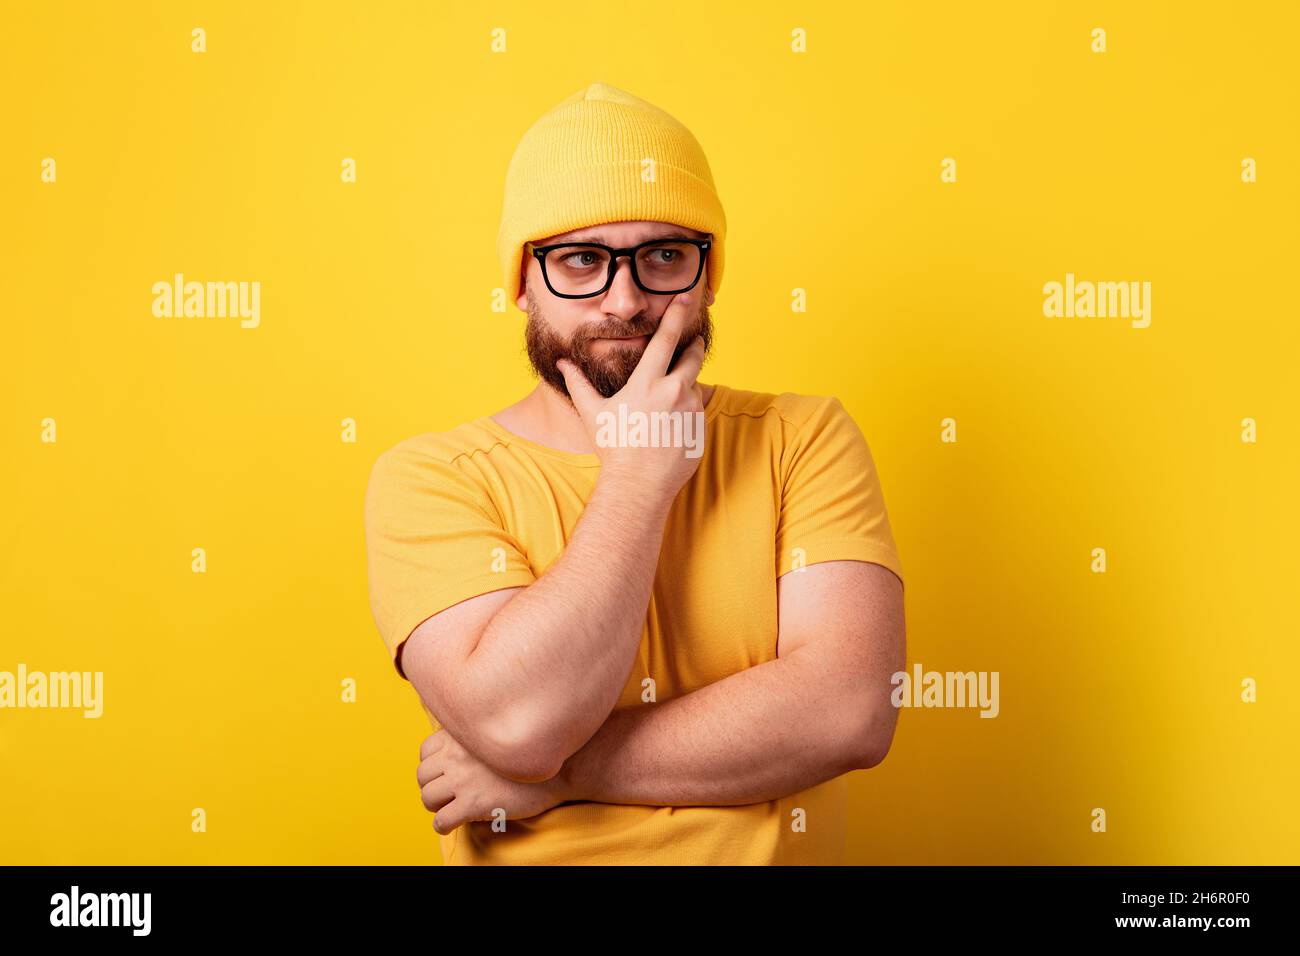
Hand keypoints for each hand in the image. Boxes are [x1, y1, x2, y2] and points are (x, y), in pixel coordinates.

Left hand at [416, 729, 569, 834]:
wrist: (558, 769)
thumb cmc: (534, 750)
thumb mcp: (500, 731)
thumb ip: (479, 735)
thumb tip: (467, 744)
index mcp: (462, 736)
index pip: (426, 751)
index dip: (432, 764)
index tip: (443, 771)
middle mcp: (457, 755)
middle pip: (423, 775)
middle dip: (431, 785)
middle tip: (444, 792)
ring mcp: (463, 780)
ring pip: (428, 798)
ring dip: (436, 805)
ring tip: (448, 808)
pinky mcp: (472, 804)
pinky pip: (441, 820)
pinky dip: (443, 825)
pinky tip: (452, 824)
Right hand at [556, 289, 706, 506]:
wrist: (638, 486)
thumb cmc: (614, 448)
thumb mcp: (593, 413)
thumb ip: (579, 384)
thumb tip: (562, 363)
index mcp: (648, 382)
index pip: (667, 338)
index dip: (676, 315)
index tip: (684, 299)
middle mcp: (674, 391)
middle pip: (693, 356)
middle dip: (694, 346)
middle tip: (692, 343)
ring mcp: (691, 410)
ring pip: (695, 386)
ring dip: (685, 387)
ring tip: (665, 406)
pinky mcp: (701, 428)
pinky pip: (698, 411)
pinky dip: (688, 412)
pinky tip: (670, 427)